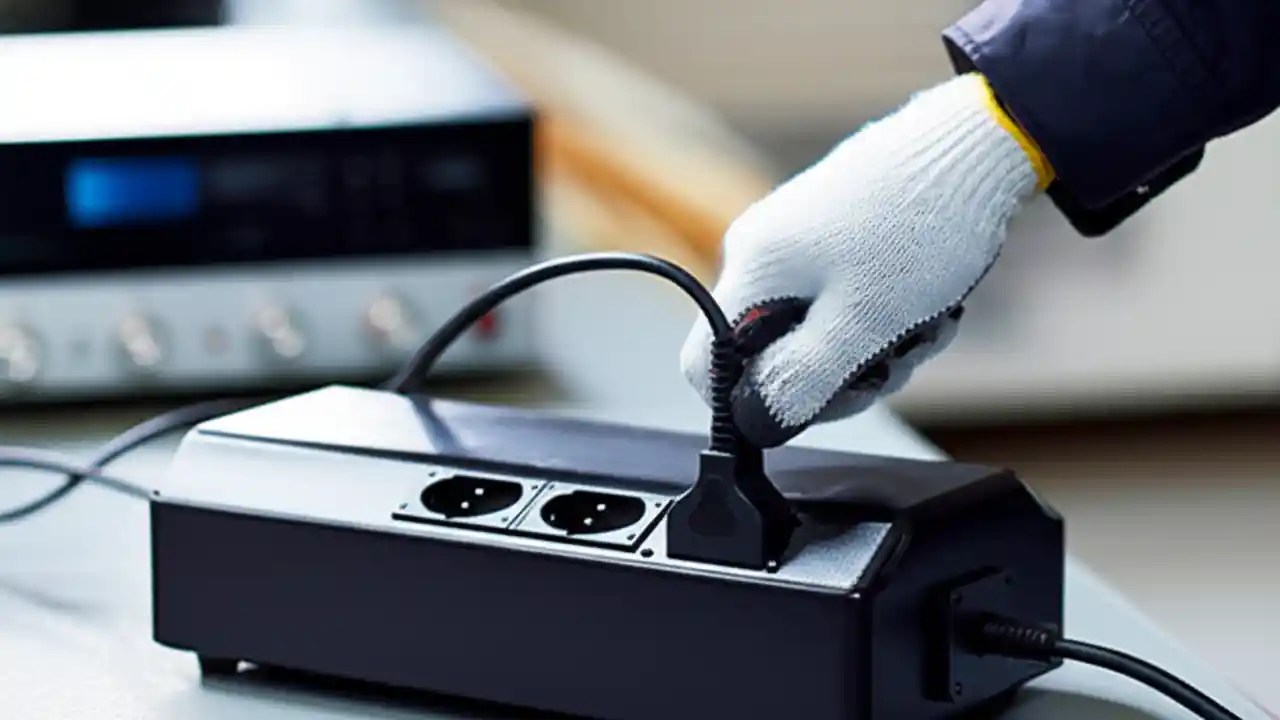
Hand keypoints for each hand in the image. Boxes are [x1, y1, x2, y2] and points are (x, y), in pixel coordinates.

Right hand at [681, 73, 1049, 446]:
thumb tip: (757, 422)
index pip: (705, 363)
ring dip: (874, 348)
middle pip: (770, 352)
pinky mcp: (839, 236)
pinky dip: (886, 317)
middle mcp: (766, 252)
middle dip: (835, 375)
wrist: (981, 144)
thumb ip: (802, 380)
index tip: (810, 406)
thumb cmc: (922, 224)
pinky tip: (931, 306)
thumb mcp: (863, 323)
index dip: (749, 401)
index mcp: (755, 268)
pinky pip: (846, 301)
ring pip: (817, 330)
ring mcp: (802, 241)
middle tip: (890, 367)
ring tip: (927, 328)